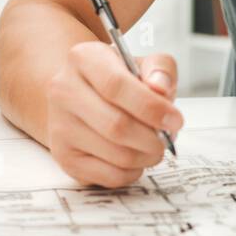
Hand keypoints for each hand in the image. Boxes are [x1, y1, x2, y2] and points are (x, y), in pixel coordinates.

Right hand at [46, 42, 182, 186]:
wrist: (82, 96)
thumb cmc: (118, 81)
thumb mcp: (141, 63)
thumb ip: (160, 69)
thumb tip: (160, 89)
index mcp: (83, 59)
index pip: (116, 86)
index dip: (152, 107)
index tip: (175, 119)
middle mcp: (63, 91)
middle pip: (117, 126)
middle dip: (153, 138)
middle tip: (166, 138)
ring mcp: (60, 126)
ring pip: (117, 154)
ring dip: (146, 156)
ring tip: (153, 146)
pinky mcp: (64, 156)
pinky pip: (109, 176)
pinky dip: (133, 171)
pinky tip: (134, 157)